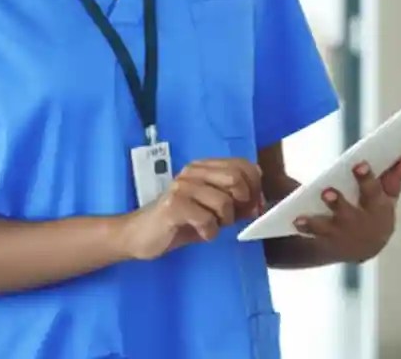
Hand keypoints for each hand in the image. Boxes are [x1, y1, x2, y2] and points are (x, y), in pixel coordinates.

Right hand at [117, 158, 262, 260]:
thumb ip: (236, 202)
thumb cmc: (180, 223)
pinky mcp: (173, 206)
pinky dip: (209, 232)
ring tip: (210, 226)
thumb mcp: (213, 211)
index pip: (243, 165)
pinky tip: (199, 233)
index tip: (250, 206)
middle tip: (232, 218)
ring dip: (223, 222)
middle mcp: (192, 172)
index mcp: (203, 167)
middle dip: (242, 203)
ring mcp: (181, 187)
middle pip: (236, 178)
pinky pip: (207, 220)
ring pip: (224, 202)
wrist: (140, 235)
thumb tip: (260, 201)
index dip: (255, 187)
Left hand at [293, 145, 400, 262]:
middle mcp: (361, 225)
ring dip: (317, 218)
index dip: (368, 179)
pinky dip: (305, 226)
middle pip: (350, 212)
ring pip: (328, 226)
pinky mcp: (324, 240)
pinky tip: (296, 219)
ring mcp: (341, 234)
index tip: (359, 164)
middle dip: (338, 203)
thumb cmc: (375, 209)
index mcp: (379, 209)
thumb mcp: (388, 192)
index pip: (376, 192)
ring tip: (306, 207)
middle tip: (328, 190)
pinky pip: (313, 233)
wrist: (361, 248)